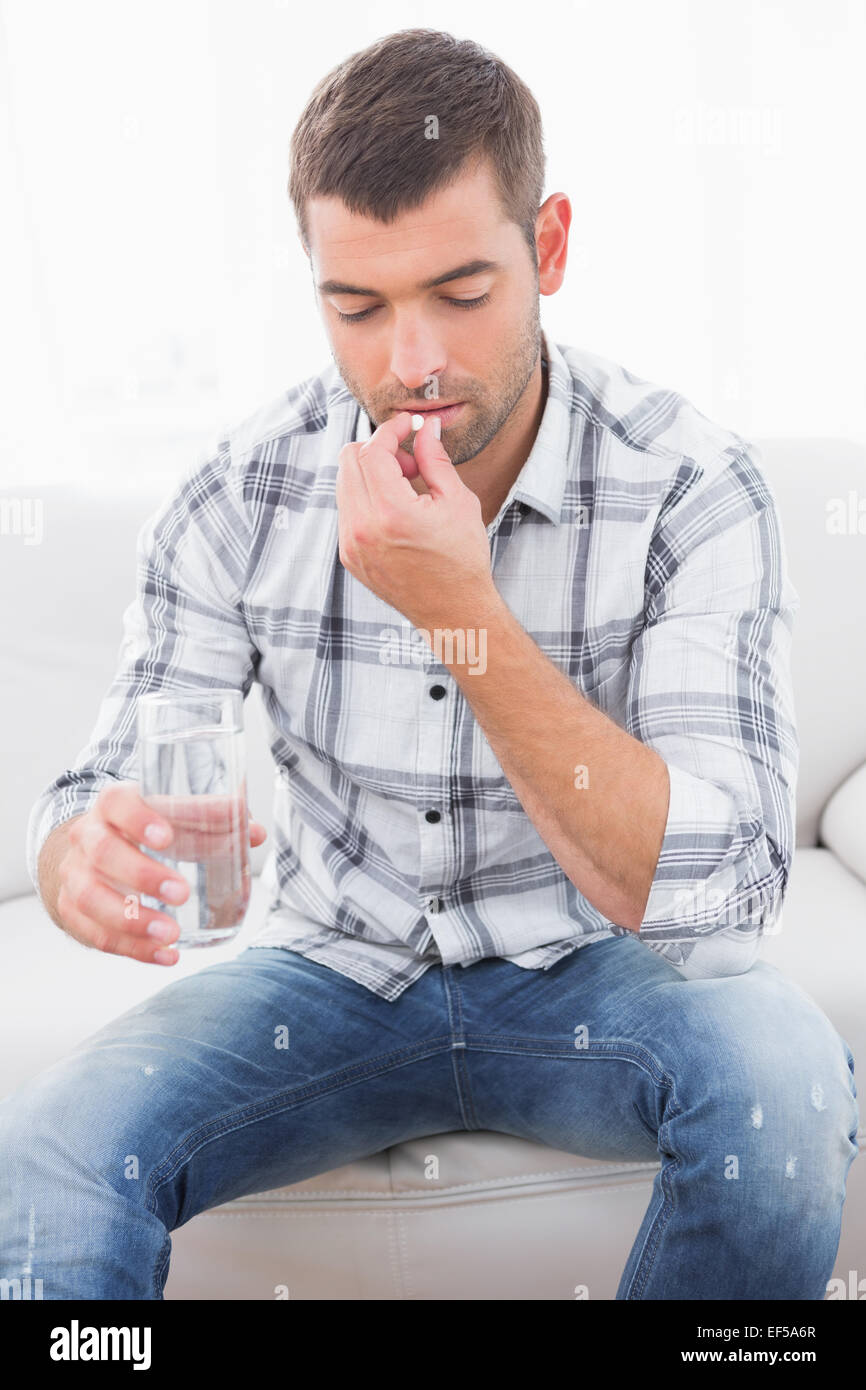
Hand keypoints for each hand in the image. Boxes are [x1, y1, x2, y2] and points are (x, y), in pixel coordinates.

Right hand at [56, 781, 266, 965]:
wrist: (93, 854)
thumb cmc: (145, 831)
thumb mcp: (174, 817)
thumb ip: (214, 821)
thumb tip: (254, 833)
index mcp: (113, 806)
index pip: (117, 803)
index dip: (138, 819)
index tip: (167, 838)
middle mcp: (87, 837)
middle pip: (103, 853)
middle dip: (142, 875)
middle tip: (181, 893)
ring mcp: (75, 876)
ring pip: (91, 899)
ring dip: (133, 920)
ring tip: (172, 934)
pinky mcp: (74, 912)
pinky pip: (96, 934)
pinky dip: (133, 949)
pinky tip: (166, 955)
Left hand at [336, 411, 495, 630]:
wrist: (453, 611)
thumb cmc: (462, 558)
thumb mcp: (457, 501)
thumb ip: (435, 458)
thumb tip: (425, 427)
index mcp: (390, 512)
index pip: (372, 451)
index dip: (390, 430)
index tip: (408, 425)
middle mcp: (362, 529)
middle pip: (348, 461)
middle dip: (379, 449)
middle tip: (411, 461)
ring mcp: (350, 544)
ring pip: (344, 483)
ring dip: (371, 473)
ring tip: (406, 487)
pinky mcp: (348, 556)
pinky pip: (347, 509)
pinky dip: (366, 497)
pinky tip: (396, 510)